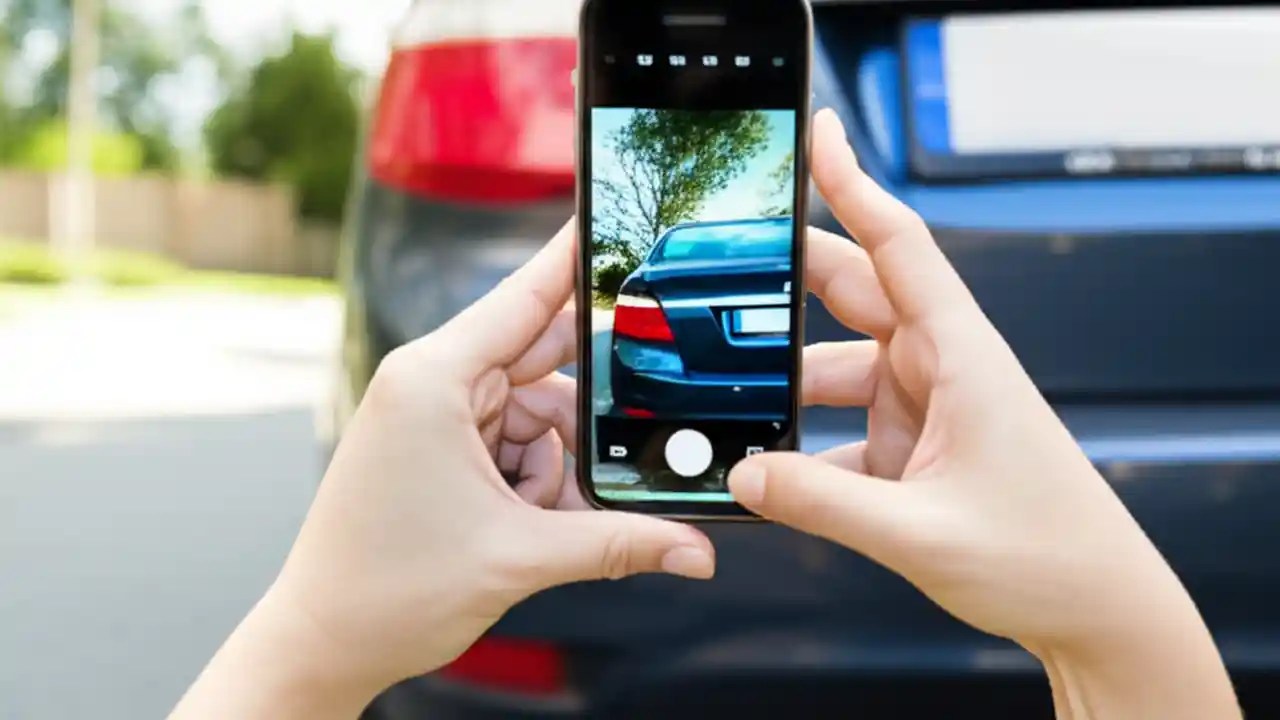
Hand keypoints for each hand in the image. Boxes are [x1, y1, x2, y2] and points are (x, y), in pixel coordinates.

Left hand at [172, 223, 713, 719]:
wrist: (322, 643)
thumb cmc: (382, 591)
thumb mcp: (518, 558)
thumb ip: (617, 544)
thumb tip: (694, 548)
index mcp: (434, 379)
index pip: (526, 296)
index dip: (577, 256)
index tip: (616, 216)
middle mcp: (431, 384)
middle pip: (541, 361)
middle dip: (584, 411)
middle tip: (633, 434)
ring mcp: (433, 416)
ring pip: (535, 412)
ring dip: (557, 466)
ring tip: (545, 522)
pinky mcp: (438, 448)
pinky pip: (513, 442)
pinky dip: (536, 481)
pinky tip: (531, 523)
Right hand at [731, 110, 1237, 718]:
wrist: (1096, 610)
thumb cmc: (1046, 556)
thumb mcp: (921, 533)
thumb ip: (822, 502)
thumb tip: (745, 473)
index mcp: (960, 357)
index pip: (899, 247)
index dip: (852, 186)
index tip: (814, 137)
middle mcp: (941, 367)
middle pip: (852, 295)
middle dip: (784, 282)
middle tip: (714, 276)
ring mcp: (925, 406)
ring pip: (834, 367)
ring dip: (785, 385)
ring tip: (726, 403)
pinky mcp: (913, 446)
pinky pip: (840, 429)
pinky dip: (803, 446)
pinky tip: (768, 472)